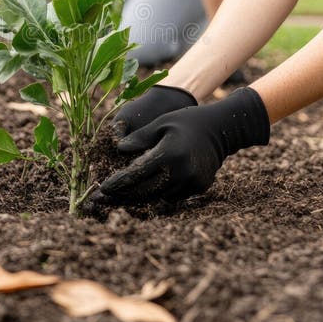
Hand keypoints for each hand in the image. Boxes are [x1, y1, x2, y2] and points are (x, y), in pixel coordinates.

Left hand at [95, 88, 269, 206]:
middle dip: (121, 197)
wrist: (221, 128)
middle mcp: (181, 172)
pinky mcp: (199, 188)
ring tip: (118, 197)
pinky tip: (146, 190)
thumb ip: (140, 138)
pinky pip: (173, 196)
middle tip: (101, 201)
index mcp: (169, 154)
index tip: (101, 190)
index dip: (117, 184)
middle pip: (145, 192)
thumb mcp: (161, 123)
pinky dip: (159, 193)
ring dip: (139, 197)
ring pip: (158, 197)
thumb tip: (119, 149)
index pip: (137, 174)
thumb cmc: (187, 121)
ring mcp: (192, 182)